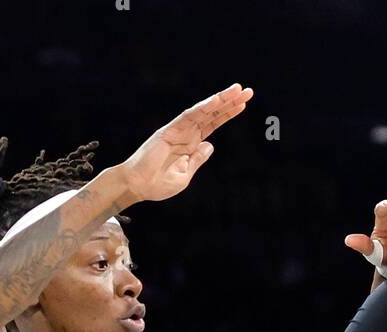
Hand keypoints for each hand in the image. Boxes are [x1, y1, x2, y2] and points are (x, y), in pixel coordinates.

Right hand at [120, 83, 253, 202]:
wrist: (138, 186)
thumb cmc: (159, 185)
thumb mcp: (185, 175)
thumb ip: (197, 159)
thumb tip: (209, 145)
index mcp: (190, 144)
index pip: (212, 124)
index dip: (227, 114)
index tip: (243, 105)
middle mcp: (185, 134)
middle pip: (211, 114)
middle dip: (229, 102)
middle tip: (248, 91)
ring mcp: (177, 130)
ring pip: (203, 111)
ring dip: (220, 100)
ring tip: (238, 90)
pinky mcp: (169, 130)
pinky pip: (188, 116)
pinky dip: (202, 108)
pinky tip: (216, 100)